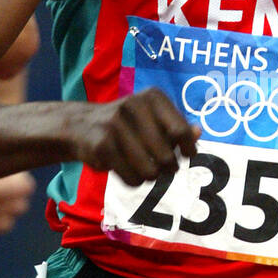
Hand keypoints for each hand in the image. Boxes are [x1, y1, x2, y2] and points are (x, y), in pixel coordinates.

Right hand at [74, 88, 200, 184]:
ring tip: (144, 168)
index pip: (181, 131)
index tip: (186, 155)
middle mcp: (134, 106)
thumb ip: (177, 125)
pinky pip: (132, 178)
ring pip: (150, 171)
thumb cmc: (127, 124)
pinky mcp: (102, 145)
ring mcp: (115, 125)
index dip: (188, 149)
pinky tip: (126, 169)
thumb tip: (197, 133)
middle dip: (168, 168)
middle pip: (167, 156)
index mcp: (152, 97)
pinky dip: (134, 180)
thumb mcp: (153, 117)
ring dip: (151, 176)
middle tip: (162, 166)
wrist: (80, 126)